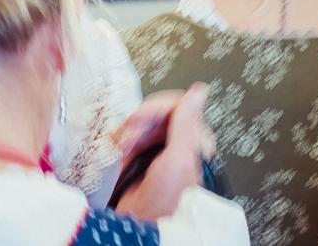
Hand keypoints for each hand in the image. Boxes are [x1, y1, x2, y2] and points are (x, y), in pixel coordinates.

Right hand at [113, 84, 211, 221]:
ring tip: (122, 147)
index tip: (137, 118)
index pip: (176, 107)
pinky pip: (131, 139)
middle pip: (156, 115)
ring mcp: (160, 152)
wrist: (147, 227)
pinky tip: (119, 150)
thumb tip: (198, 91)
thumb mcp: (179, 157)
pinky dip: (122, 142)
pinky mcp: (143, 160)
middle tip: (127, 136)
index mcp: (195, 141)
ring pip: (141, 126)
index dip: (153, 110)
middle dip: (137, 124)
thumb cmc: (169, 200)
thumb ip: (186, 123)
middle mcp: (179, 144)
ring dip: (128, 133)